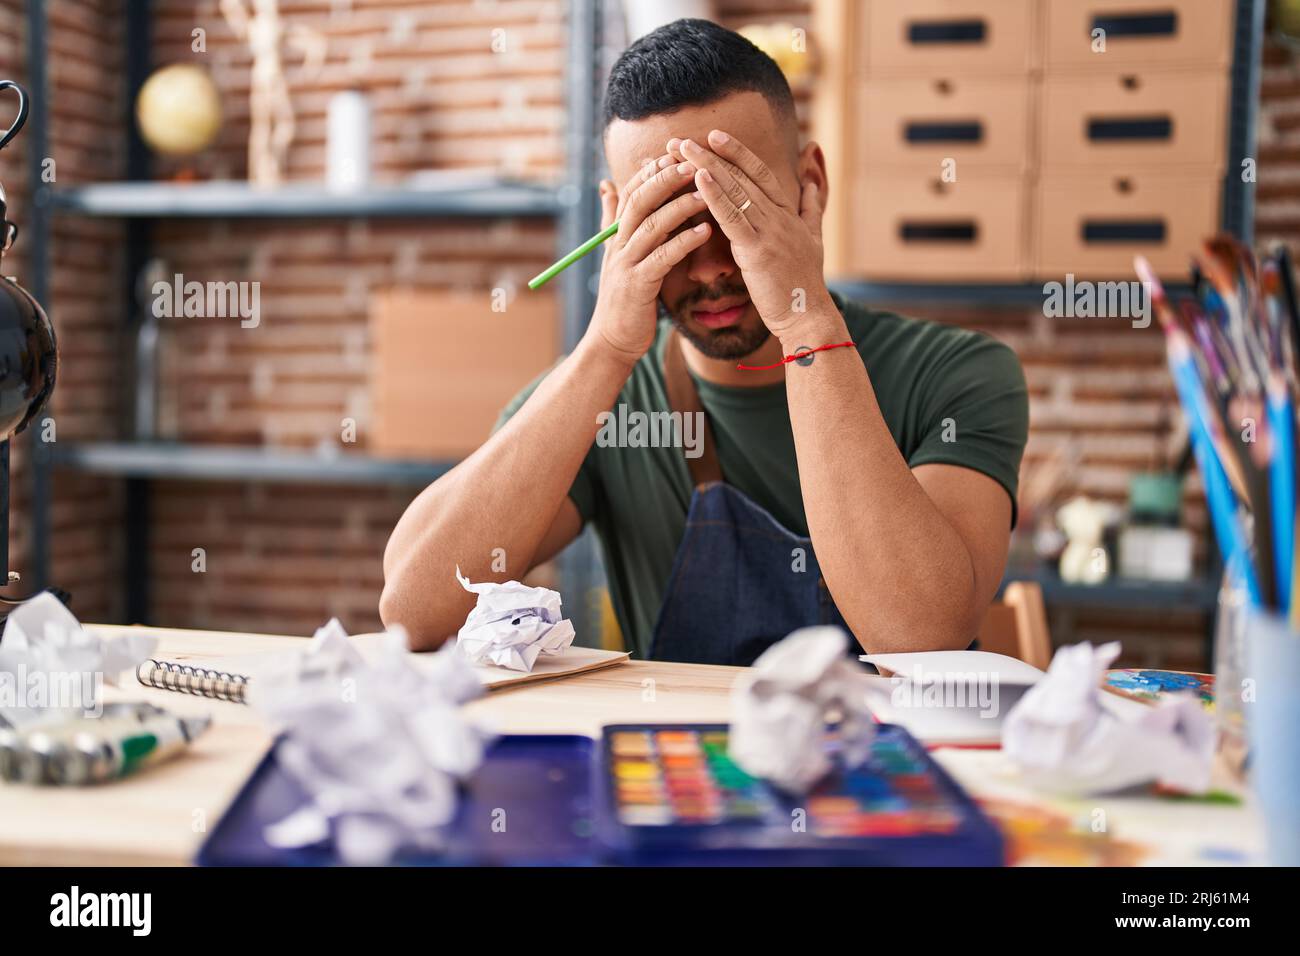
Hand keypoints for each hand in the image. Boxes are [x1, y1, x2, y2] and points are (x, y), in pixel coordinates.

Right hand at [586, 154, 711, 365]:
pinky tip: (705, 231)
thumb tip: (605, 184)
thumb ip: (613, 218)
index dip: (651, 171)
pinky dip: (683, 242)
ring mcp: (626, 264)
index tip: (675, 153)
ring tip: (705, 192)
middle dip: (666, 179)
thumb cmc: (625, 296)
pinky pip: (662, 258)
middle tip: (693, 162)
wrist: (613, 339)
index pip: (632, 191)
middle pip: (640, 201)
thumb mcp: (617, 253)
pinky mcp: (638, 285)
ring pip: (652, 225)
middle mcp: (618, 244)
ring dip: (680, 206)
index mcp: (617, 234)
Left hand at [671, 131, 830, 340]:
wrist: (808, 315)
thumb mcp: (814, 237)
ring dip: (705, 166)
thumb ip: (811, 207)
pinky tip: (698, 178)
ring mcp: (769, 231)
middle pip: (740, 176)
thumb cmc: (805, 282)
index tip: (714, 135)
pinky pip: (732, 218)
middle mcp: (778, 216)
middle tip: (681, 140)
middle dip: (709, 155)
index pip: (759, 172)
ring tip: (681, 150)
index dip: (736, 152)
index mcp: (787, 212)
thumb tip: (812, 182)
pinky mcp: (757, 251)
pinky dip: (714, 196)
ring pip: (734, 190)